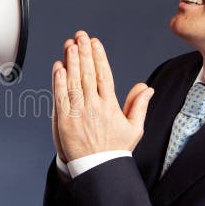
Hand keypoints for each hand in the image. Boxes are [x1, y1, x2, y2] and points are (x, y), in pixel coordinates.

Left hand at [52, 31, 153, 160]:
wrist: (97, 169)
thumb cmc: (115, 150)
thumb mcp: (134, 129)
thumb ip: (139, 106)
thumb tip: (146, 88)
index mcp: (111, 106)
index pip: (104, 75)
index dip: (99, 57)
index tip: (96, 43)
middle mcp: (95, 106)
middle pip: (88, 73)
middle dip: (83, 52)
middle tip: (80, 36)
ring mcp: (79, 113)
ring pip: (74, 81)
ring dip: (71, 61)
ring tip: (70, 45)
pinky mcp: (65, 120)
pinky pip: (61, 96)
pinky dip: (59, 81)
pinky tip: (58, 67)